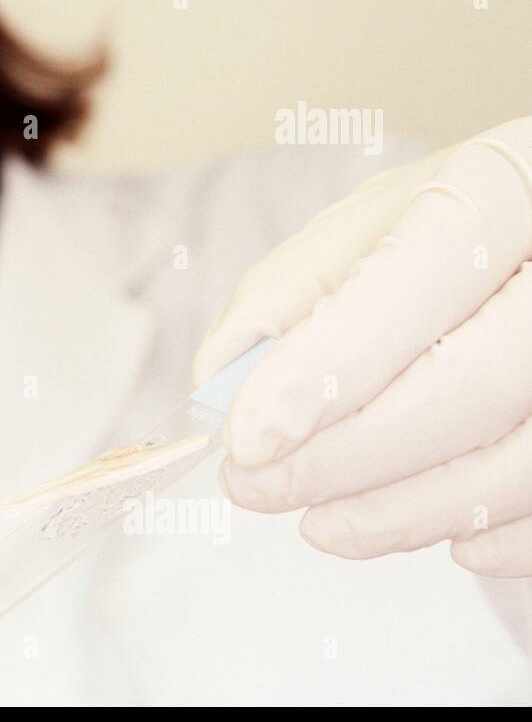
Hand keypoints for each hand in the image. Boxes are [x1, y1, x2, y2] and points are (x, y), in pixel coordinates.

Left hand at [194, 117, 531, 576]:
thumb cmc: (452, 232)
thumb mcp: (370, 225)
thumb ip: (289, 292)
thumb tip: (219, 383)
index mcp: (505, 184)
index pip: (417, 275)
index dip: (328, 366)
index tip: (248, 437)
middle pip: (472, 381)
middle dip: (346, 456)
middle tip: (257, 486)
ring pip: (522, 458)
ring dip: (405, 512)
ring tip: (319, 522)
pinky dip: (494, 534)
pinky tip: (433, 536)